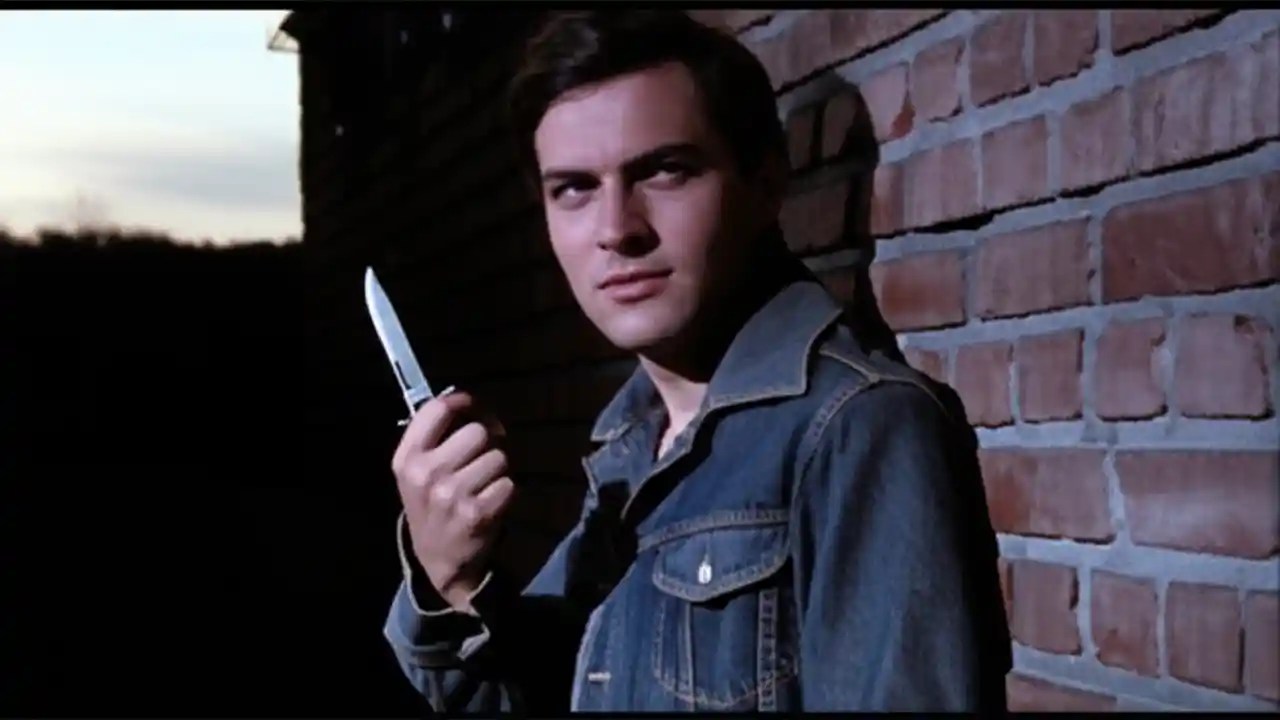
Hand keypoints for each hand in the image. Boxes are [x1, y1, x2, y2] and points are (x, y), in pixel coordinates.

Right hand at [391, 390, 514, 613]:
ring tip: (484, 486)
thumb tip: (466, 400)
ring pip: (498, 457)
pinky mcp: (476, 513)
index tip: (472, 406)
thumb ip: (434, 437)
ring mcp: (451, 494)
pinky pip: (509, 484)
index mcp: (407, 459)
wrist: (440, 563)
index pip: (437, 409)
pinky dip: (506, 492)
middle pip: (478, 432)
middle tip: (484, 458)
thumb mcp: (416, 473)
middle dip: (488, 442)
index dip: (463, 401)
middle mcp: (426, 473)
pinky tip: (490, 504)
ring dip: (499, 470)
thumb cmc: (431, 508)